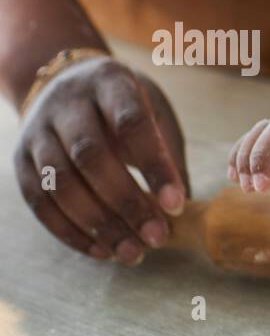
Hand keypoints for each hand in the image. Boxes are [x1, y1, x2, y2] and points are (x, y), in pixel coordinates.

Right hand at [14, 55, 188, 262]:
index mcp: (109, 83)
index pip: (131, 124)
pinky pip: (39, 200)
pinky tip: (102, 251)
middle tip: (157, 238)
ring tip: (133, 253)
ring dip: (98, 224)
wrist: (65, 84)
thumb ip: (168, 155)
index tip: (176, 205)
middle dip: (126, 202)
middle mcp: (67, 102)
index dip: (154, 166)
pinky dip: (70, 231)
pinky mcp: (20, 158)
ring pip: (60, 182)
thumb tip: (181, 211)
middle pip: (90, 156)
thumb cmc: (125, 109)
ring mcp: (37, 130)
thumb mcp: (155, 114)